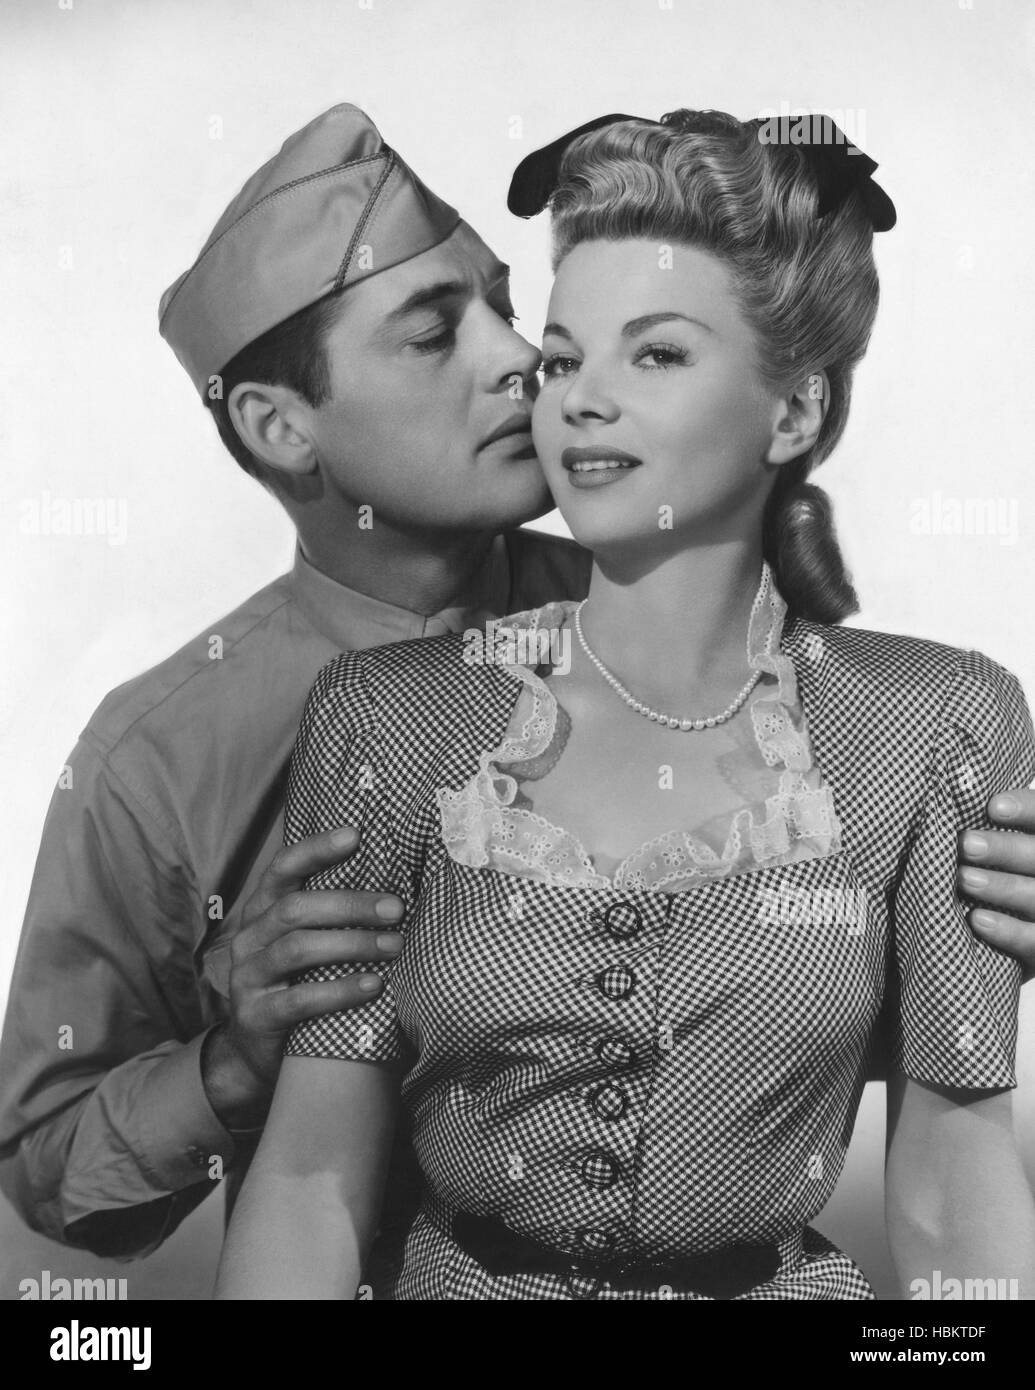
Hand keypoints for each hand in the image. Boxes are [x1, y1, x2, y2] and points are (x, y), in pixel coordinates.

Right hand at [201, 826, 403, 1128]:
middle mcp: (249, 938)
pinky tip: (374, 985)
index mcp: (262, 911)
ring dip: (352, 944)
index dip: (315, 850)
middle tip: (396, 907)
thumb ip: (331, 916)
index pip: (282, 868)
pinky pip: (299, 999)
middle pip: (295, 908)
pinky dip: (341, 990)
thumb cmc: (298, 984)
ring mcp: (248, 977)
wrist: (256, 1054)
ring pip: (297, 949)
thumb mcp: (306, 943)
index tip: (354, 835)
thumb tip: (395, 884)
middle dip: (350, 904)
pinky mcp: (256, 1016)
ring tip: (394, 946)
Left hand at [959, 789, 1034, 981]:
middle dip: (1003, 849)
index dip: (1025, 809)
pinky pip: (1033, 940)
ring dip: (1000, 887)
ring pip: (1034, 896)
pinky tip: (977, 920)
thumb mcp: (995, 851)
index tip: (992, 806)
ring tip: (964, 879)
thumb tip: (947, 798)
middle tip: (966, 844)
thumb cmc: (994, 877)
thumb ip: (986, 829)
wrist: (1010, 934)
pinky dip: (1008, 930)